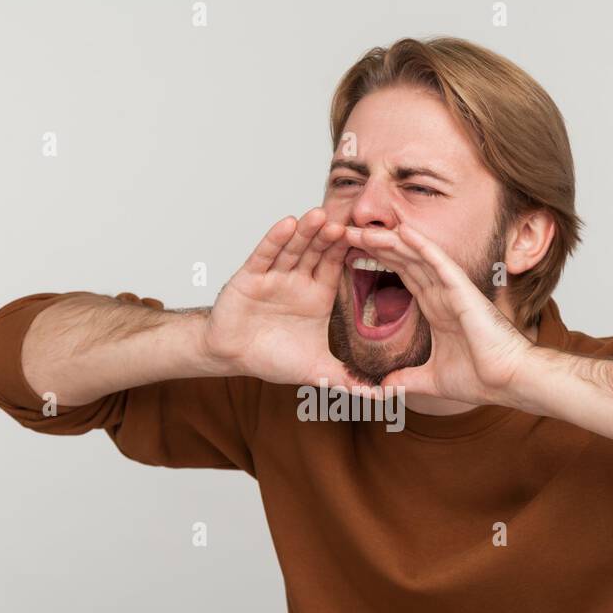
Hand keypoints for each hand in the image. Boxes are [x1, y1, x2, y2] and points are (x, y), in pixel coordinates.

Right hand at [204, 208, 371, 393]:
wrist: (233, 356)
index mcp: (318, 293)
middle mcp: (299, 279)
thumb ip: (346, 379)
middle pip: (318, 250)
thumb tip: (379, 397)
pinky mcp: (250, 275)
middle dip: (331, 235)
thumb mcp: (316, 370)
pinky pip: (265, 254)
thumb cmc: (272, 357)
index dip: (351, 251)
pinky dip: (275, 240)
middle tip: (349, 221)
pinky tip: (288, 224)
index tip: (372, 238)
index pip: (338, 265)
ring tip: (320, 215)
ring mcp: (275, 274)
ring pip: (294, 247)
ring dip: (306, 231)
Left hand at [343, 222, 533, 404]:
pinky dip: (422, 246)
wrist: (508, 382)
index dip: (378, 262)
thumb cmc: (481, 378)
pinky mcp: (464, 292)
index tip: (352, 252)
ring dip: (391, 241)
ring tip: (364, 229)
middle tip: (348, 231)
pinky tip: (403, 231)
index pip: (402, 278)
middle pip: (404, 262)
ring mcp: (453, 291)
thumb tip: (384, 389)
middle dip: (377, 246)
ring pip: (417, 258)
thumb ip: (406, 381)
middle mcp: (443, 295)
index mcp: (436, 310)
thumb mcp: (431, 380)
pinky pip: (440, 263)